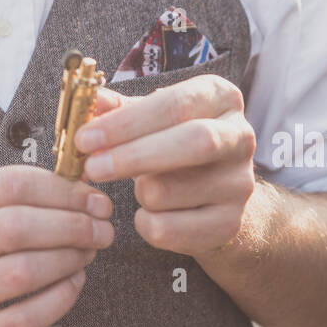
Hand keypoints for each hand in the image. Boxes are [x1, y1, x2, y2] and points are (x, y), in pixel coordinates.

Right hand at [0, 165, 113, 326]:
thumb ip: (8, 199)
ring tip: (89, 253)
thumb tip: (80, 184)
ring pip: (21, 272)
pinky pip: (23, 319)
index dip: (60, 189)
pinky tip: (74, 283)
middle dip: (72, 224)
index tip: (92, 198)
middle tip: (101, 228)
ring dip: (69, 259)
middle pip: (16, 227)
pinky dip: (59, 299)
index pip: (7, 186)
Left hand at [73, 75, 255, 255]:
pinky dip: (145, 223)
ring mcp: (240, 183)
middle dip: (133, 156)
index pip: (175, 105)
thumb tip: (89, 101)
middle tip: (91, 168)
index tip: (86, 138)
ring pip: (170, 191)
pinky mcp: (229, 223)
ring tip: (141, 187)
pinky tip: (149, 213)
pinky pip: (168, 229)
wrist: (214, 193)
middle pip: (192, 142)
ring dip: (139, 192)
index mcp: (220, 97)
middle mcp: (240, 136)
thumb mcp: (150, 116)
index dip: (126, 122)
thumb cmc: (173, 142)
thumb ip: (118, 108)